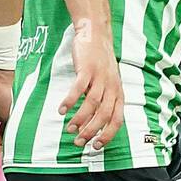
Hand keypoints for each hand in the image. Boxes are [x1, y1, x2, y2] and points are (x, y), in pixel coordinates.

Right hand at [60, 24, 123, 149]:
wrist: (96, 34)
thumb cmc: (100, 62)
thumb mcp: (108, 83)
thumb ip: (103, 101)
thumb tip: (92, 123)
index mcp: (118, 93)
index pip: (117, 120)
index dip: (107, 135)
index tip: (95, 146)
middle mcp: (112, 87)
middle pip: (103, 115)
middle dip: (91, 131)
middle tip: (78, 141)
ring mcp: (100, 78)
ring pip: (92, 104)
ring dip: (80, 119)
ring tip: (69, 128)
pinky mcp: (87, 69)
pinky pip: (79, 89)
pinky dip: (70, 101)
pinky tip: (61, 110)